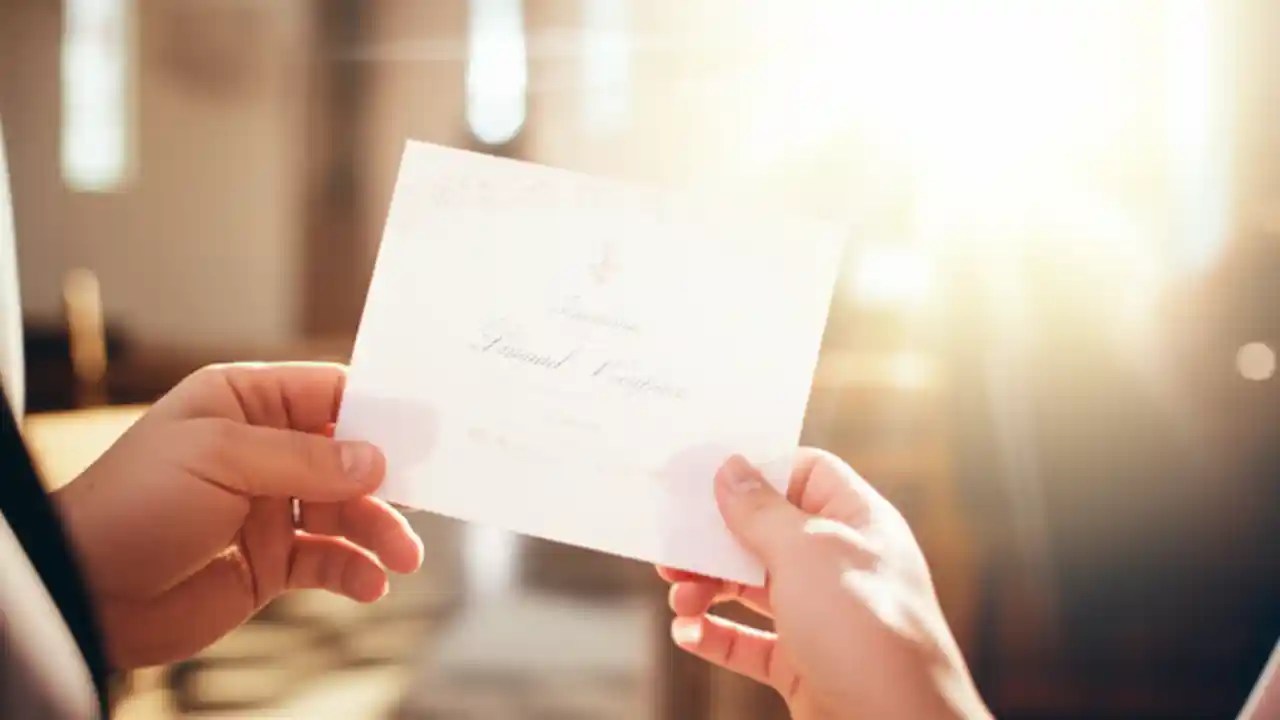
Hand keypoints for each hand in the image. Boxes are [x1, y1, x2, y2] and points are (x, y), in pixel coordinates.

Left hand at [54, 363, 423, 669]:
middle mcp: (261, 450)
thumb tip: (375, 461)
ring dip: (378, 531)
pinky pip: (326, 559)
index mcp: (244, 403)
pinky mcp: (269, 561)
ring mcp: (267, 507)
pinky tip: (369, 584)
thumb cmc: (136, 505)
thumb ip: (304, 459)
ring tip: (402, 557)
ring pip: (345, 511)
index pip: (328, 393)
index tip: (426, 431)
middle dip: (386, 480)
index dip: (377, 410)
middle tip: (422, 500)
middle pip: (347, 455)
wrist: (89, 592)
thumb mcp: (220, 460)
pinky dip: (353, 570)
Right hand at [660, 450, 989, 719]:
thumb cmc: (868, 632)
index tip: (706, 476)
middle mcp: (840, 567)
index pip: (808, 473)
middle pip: (766, 533)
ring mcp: (822, 618)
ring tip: (680, 599)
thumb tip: (731, 467)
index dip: (760, 470)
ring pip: (751, 588)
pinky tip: (688, 632)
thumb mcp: (807, 554)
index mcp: (858, 524)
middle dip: (716, 539)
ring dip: (706, 588)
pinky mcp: (803, 665)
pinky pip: (748, 642)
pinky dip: (714, 635)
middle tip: (672, 547)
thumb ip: (762, 510)